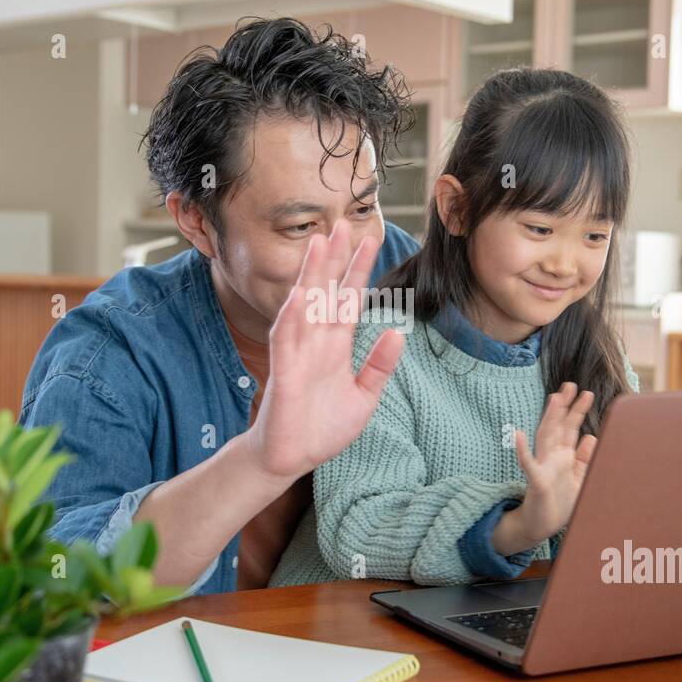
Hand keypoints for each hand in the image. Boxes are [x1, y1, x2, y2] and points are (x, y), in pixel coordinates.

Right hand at [246, 219, 405, 480]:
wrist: (292, 458)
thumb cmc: (323, 428)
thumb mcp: (364, 396)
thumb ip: (378, 366)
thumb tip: (398, 332)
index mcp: (336, 345)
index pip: (348, 299)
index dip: (358, 270)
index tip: (369, 240)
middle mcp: (316, 342)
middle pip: (326, 291)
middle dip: (335, 259)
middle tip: (343, 224)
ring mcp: (298, 354)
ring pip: (305, 305)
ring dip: (311, 275)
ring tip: (320, 244)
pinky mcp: (284, 372)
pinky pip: (287, 339)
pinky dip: (294, 317)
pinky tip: (301, 294)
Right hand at [495, 382, 597, 555]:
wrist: (541, 525)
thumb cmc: (559, 502)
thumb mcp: (578, 478)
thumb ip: (584, 458)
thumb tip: (591, 437)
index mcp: (562, 456)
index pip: (569, 429)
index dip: (576, 411)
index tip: (585, 393)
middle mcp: (551, 457)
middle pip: (558, 427)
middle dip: (565, 406)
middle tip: (571, 385)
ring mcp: (542, 467)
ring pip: (545, 438)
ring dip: (549, 418)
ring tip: (554, 399)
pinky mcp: (536, 481)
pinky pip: (528, 464)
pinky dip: (522, 450)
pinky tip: (518, 435)